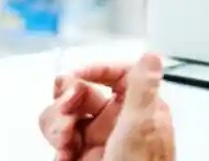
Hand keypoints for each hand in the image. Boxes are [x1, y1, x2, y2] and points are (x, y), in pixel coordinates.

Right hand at [38, 54, 173, 160]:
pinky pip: (57, 138)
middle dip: (67, 101)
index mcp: (140, 108)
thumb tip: (152, 57)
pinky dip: (56, 147)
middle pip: (81, 91)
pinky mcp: (80, 154)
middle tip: (68, 112)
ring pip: (63, 113)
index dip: (95, 70)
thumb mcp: (140, 128)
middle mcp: (117, 120)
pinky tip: (65, 156)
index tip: (79, 75)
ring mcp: (97, 138)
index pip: (117, 74)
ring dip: (57, 126)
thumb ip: (143, 89)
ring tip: (65, 143)